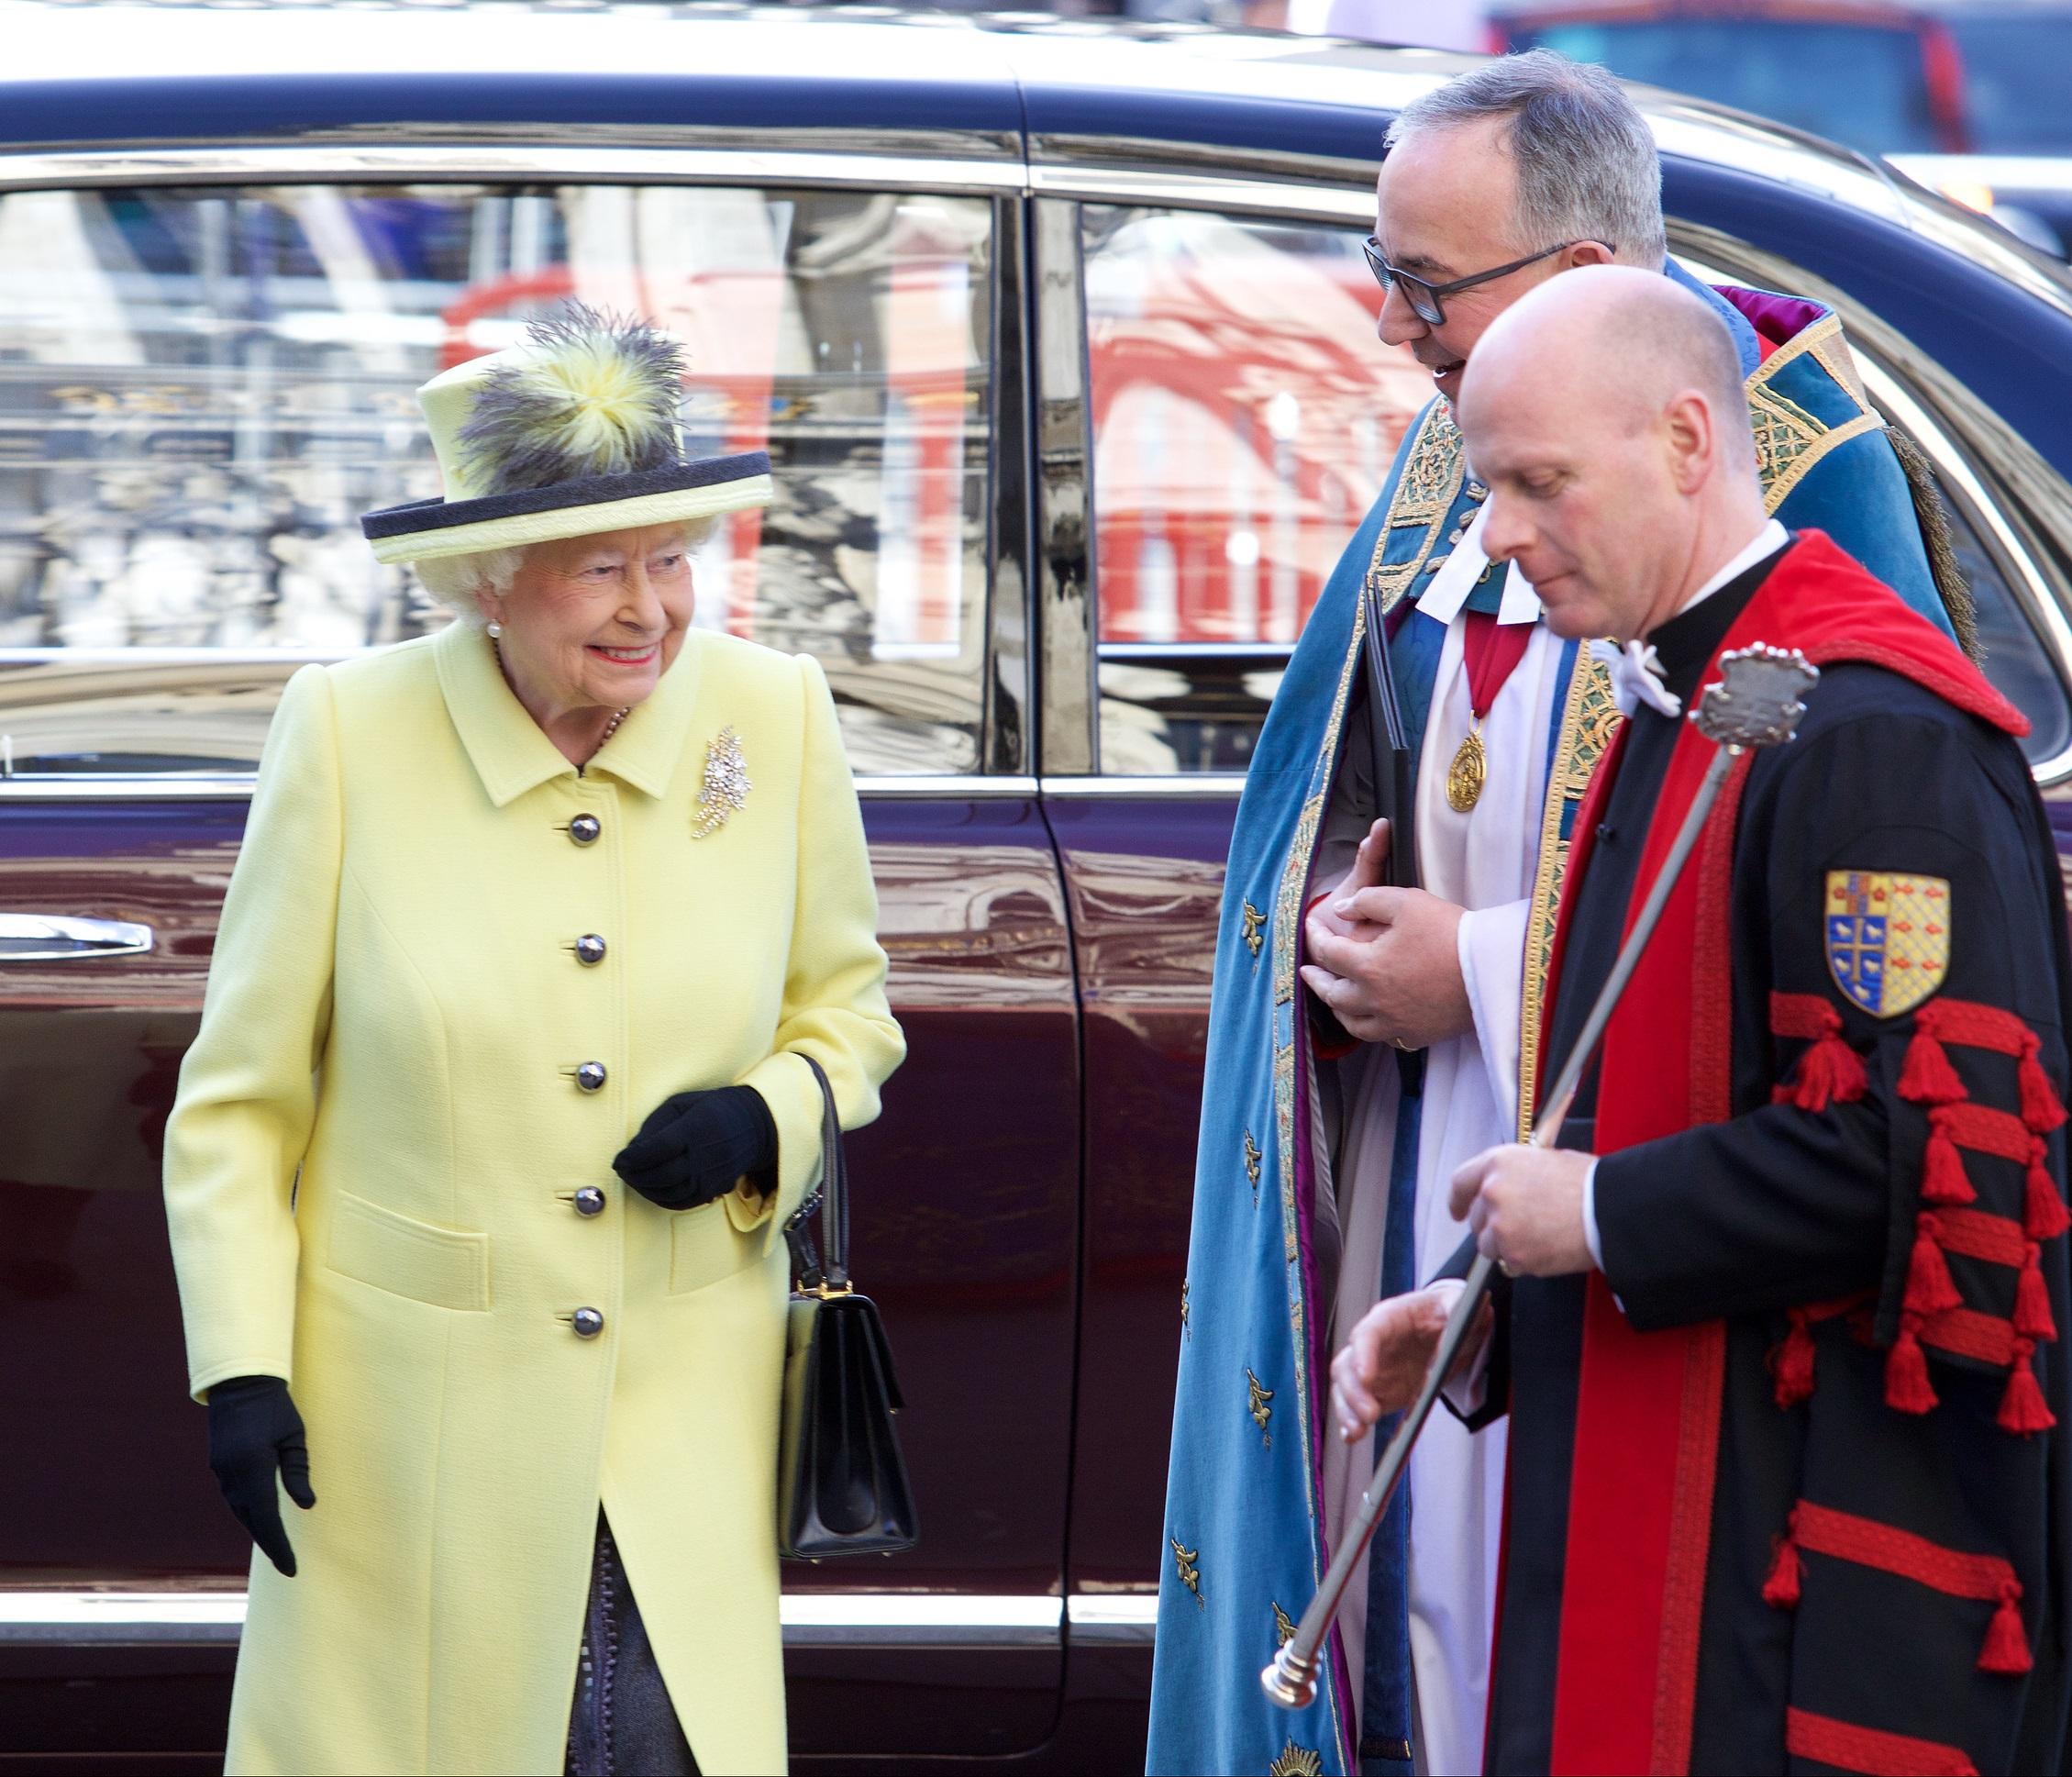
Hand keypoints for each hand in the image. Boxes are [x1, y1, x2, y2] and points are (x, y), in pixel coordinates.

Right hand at [206, 1375, 313, 1577]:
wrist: (240, 1384)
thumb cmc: (275, 1407)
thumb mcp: (293, 1437)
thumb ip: (297, 1472)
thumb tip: (306, 1505)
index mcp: (252, 1468)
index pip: (266, 1518)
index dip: (278, 1545)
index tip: (290, 1566)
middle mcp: (232, 1475)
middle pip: (251, 1520)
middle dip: (270, 1544)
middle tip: (288, 1565)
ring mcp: (222, 1472)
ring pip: (241, 1512)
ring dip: (258, 1530)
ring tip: (278, 1548)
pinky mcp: (219, 1467)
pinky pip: (235, 1498)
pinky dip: (248, 1513)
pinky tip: (260, 1520)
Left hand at [613, 1084, 777, 1210]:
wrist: (754, 1126)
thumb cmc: (712, 1109)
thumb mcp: (682, 1104)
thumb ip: (656, 1124)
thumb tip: (632, 1150)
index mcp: (697, 1127)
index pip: (658, 1149)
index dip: (633, 1158)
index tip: (618, 1160)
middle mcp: (706, 1155)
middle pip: (662, 1174)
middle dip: (635, 1176)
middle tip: (622, 1170)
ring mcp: (713, 1176)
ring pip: (670, 1193)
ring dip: (645, 1189)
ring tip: (633, 1179)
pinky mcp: (715, 1189)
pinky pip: (683, 1202)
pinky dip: (662, 1199)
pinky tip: (651, 1189)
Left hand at [1301, 821, 1472, 1049]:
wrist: (1494, 970)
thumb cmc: (1451, 931)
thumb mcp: (1407, 901)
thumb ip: (1368, 900)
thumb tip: (1342, 911)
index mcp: (1368, 967)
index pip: (1327, 953)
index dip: (1315, 937)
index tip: (1311, 926)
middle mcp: (1375, 1001)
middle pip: (1332, 994)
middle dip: (1316, 979)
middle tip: (1307, 971)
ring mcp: (1395, 1023)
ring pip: (1353, 1022)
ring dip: (1337, 1008)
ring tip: (1334, 997)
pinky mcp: (1416, 1035)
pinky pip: (1381, 1036)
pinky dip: (1367, 1025)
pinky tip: (1370, 1016)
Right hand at [1330, 1284, 1488, 1442]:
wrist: (1449, 1327)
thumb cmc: (1448, 1311)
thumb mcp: (1458, 1304)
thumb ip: (1458, 1311)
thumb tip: (1458, 1330)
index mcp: (1389, 1318)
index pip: (1368, 1333)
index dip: (1363, 1354)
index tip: (1366, 1377)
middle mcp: (1373, 1345)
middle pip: (1347, 1365)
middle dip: (1353, 1392)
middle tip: (1370, 1415)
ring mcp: (1373, 1370)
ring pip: (1345, 1389)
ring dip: (1347, 1411)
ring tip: (1357, 1432)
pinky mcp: (1380, 1392)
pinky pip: (1358, 1408)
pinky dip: (1352, 1423)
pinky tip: (1352, 1437)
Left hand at [1447, 1145, 1595, 1277]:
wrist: (1611, 1211)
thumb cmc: (1588, 1184)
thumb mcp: (1544, 1160)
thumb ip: (1515, 1174)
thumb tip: (1506, 1186)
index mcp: (1498, 1163)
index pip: (1461, 1183)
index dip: (1458, 1200)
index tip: (1457, 1211)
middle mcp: (1493, 1193)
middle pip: (1476, 1218)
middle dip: (1493, 1225)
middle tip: (1522, 1225)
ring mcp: (1501, 1226)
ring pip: (1488, 1245)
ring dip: (1507, 1245)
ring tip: (1540, 1236)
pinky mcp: (1514, 1255)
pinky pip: (1509, 1263)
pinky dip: (1524, 1260)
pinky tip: (1548, 1247)